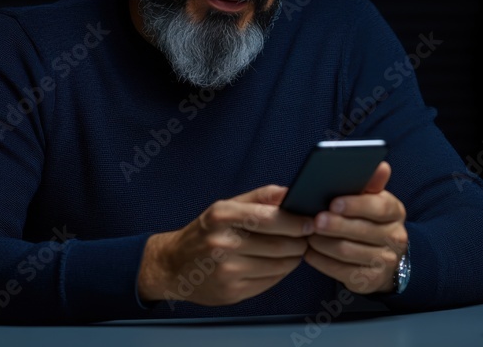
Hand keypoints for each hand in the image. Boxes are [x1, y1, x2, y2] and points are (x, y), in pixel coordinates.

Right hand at [138, 184, 314, 305]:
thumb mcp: (226, 206)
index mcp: (222, 216)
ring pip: (280, 265)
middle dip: (300, 241)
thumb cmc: (205, 232)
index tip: (310, 221)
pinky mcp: (232, 292)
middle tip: (307, 237)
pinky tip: (276, 264)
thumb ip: (260, 197)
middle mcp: (223, 243)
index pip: (271, 218)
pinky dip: (280, 272)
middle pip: (280, 244)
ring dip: (294, 258)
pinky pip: (271, 281)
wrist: (172, 266)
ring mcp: (227, 270)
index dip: (297, 221)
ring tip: (294, 250)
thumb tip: (292, 192)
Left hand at [303, 161, 407, 294]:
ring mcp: (385, 261)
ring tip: (308, 234)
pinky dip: (322, 261)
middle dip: (335, 225)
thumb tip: (381, 165)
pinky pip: (341, 271)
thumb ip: (372, 183)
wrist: (385, 257)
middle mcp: (395, 238)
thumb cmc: (370, 221)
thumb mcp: (373, 200)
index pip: (380, 206)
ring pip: (348, 252)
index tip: (334, 202)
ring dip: (324, 243)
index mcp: (395, 212)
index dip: (356, 205)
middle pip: (361, 231)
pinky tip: (309, 252)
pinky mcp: (370, 281)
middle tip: (314, 220)